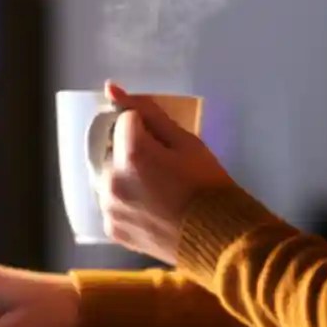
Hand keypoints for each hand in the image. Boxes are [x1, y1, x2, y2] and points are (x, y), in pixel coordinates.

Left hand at [99, 80, 237, 263]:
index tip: (163, 142)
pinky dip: (125, 200)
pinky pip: (111, 204)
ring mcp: (109, 207)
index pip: (124, 120)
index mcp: (131, 154)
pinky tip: (151, 206)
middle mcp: (111, 180)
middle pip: (110, 149)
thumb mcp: (186, 142)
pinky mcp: (112, 228)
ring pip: (107, 177)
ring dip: (124, 175)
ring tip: (156, 188)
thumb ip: (147, 112)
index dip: (145, 125)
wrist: (219, 239)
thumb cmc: (208, 185)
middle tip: (160, 166)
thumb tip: (111, 87)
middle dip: (129, 150)